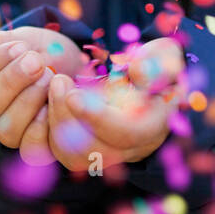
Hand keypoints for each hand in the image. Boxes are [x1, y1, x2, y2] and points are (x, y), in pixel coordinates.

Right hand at [0, 28, 88, 162]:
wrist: (76, 72)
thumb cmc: (47, 54)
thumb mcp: (31, 40)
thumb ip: (7, 40)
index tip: (20, 46)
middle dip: (11, 80)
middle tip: (37, 61)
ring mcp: (9, 132)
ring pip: (5, 130)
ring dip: (29, 101)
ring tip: (50, 78)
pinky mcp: (33, 147)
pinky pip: (31, 149)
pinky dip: (44, 126)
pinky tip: (54, 103)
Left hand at [45, 37, 184, 172]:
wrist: (150, 82)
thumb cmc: (156, 66)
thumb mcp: (164, 57)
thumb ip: (157, 63)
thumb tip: (137, 71)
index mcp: (155, 125)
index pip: (126, 133)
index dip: (97, 118)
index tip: (73, 96)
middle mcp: (133, 148)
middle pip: (95, 150)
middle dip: (69, 117)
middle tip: (58, 81)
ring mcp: (110, 154)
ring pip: (75, 156)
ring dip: (57, 122)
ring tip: (54, 86)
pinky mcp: (89, 153)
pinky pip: (63, 154)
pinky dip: (50, 129)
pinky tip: (51, 99)